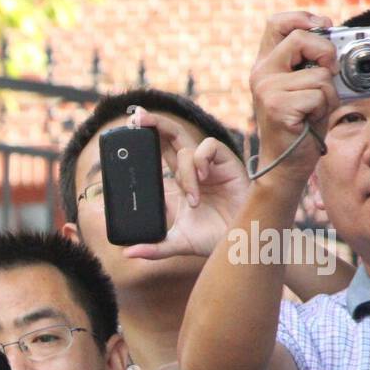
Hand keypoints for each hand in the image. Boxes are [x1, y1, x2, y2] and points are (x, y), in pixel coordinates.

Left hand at [121, 107, 248, 260]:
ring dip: (184, 172)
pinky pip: (208, 147)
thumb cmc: (213, 237)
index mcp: (181, 181)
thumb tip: (127, 253)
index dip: (148, 137)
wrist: (242, 241)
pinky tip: (203, 179)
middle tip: (136, 117)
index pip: (160, 151)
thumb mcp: (177, 243)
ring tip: (194, 199)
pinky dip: (201, 161)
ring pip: (187, 148)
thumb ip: (154, 248)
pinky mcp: (227, 163)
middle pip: (171, 137)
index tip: (130, 127)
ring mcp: (210, 165)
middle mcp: (193, 168)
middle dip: (154, 124)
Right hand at [248, 11, 340, 185]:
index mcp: (266, 65)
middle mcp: (262, 74)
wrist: (285, 164)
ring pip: (319, 72)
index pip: (277, 22)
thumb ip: (313, 61)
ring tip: (314, 109)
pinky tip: (310, 119)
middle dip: (326, 52)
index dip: (303, 18)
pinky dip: (324, 108)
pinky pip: (319, 94)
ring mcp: (267, 90)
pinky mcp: (278, 106)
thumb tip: (338, 39)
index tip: (324, 27)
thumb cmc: (301, 125)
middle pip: (301, 37)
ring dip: (328, 93)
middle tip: (330, 71)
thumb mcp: (306, 86)